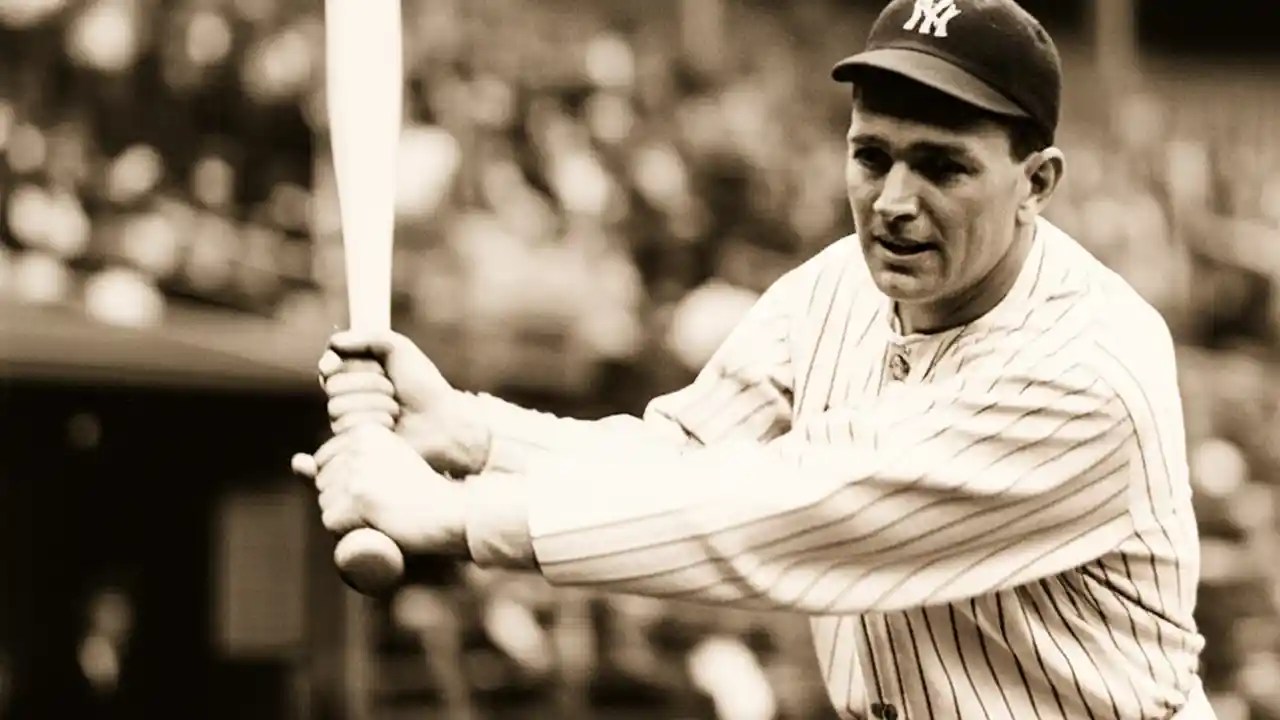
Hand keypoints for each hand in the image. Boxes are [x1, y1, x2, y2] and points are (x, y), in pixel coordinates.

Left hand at [292, 425, 468, 556]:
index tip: (388, 484)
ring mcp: (357, 469)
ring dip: (350, 517)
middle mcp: (358, 443)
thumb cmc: (419, 494)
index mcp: (364, 430)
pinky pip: (333, 524)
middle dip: (347, 501)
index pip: (325, 465)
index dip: (352, 485)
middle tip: (389, 500)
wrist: (453, 513)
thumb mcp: (377, 470)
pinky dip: (352, 531)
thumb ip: (333, 465)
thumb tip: (296, 463)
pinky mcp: (358, 496)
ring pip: (325, 505)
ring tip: (387, 509)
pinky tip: (382, 521)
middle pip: (322, 485)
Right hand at [319, 330, 490, 475]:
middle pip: (332, 385)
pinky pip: (347, 426)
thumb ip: (368, 338)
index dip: (329, 363)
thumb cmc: (423, 384)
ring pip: (337, 407)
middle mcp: (350, 396)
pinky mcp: (357, 442)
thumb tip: (335, 343)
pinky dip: (375, 421)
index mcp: (358, 372)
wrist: (441, 421)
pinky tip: (392, 425)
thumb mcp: (399, 349)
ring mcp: (351, 420)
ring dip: (374, 403)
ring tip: (396, 409)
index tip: (332, 364)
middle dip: (367, 383)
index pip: (328, 364)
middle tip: (393, 388)